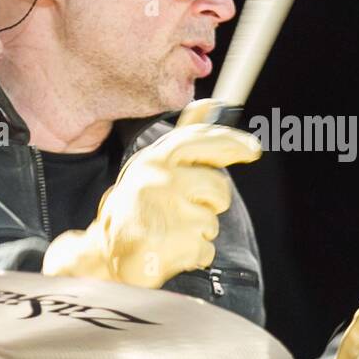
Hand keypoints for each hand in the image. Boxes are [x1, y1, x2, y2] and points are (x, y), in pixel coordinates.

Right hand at [42, 116, 260, 287]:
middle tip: (190, 208)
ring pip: (212, 220)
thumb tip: (209, 104)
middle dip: (212, 201)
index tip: (253, 150)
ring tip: (172, 230)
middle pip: (217, 186)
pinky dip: (194, 255)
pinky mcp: (175, 244)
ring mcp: (166, 212)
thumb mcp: (153, 167)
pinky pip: (206, 249)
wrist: (105, 255)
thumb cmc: (136, 207)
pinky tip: (170, 250)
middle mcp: (158, 181)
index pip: (198, 141)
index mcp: (153, 160)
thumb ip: (184, 136)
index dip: (230, 142)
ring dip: (200, 229)